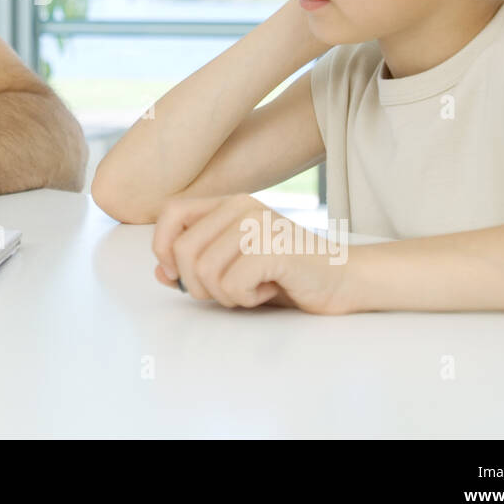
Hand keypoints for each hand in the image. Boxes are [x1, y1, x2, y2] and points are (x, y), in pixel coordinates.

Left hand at [151, 193, 357, 314]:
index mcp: (228, 204)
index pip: (171, 212)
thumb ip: (195, 266)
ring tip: (253, 289)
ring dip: (225, 295)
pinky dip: (246, 299)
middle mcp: (241, 206)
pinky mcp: (274, 247)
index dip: (163, 247)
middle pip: (184, 251)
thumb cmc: (286, 276)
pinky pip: (232, 285)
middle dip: (198, 285)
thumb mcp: (233, 268)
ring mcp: (259, 224)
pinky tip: (269, 290)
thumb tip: (160, 272)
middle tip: (229, 291)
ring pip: (205, 271)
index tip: (177, 275)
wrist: (344, 280)